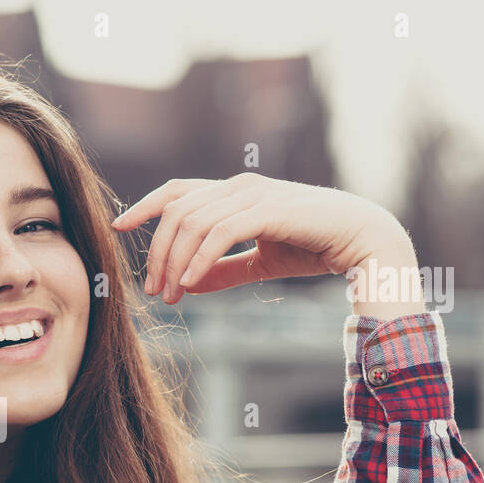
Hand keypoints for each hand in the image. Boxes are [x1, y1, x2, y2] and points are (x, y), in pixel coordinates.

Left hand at [110, 172, 416, 306]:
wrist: (363, 240)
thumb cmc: (313, 246)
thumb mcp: (260, 262)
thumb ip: (223, 271)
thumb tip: (187, 285)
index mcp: (235, 193)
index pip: (177, 191)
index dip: (145, 206)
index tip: (120, 227)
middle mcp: (240, 187)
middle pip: (177, 211)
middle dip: (157, 251)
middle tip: (152, 290)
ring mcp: (254, 195)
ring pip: (193, 223)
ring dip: (174, 261)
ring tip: (169, 295)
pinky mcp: (270, 210)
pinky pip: (220, 233)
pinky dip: (199, 259)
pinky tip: (189, 283)